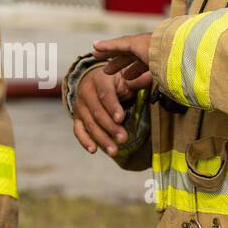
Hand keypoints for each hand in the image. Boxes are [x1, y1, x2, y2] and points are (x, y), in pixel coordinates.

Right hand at [73, 39, 152, 156]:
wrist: (93, 80)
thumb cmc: (115, 81)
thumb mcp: (125, 78)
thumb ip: (136, 80)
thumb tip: (150, 77)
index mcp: (99, 79)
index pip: (105, 94)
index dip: (112, 107)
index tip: (121, 119)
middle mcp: (86, 92)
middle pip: (97, 112)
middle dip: (110, 127)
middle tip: (123, 139)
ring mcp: (80, 106)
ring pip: (89, 124)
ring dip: (101, 138)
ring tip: (114, 151)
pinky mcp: (76, 118)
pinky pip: (78, 131)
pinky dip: (84, 141)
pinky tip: (93, 150)